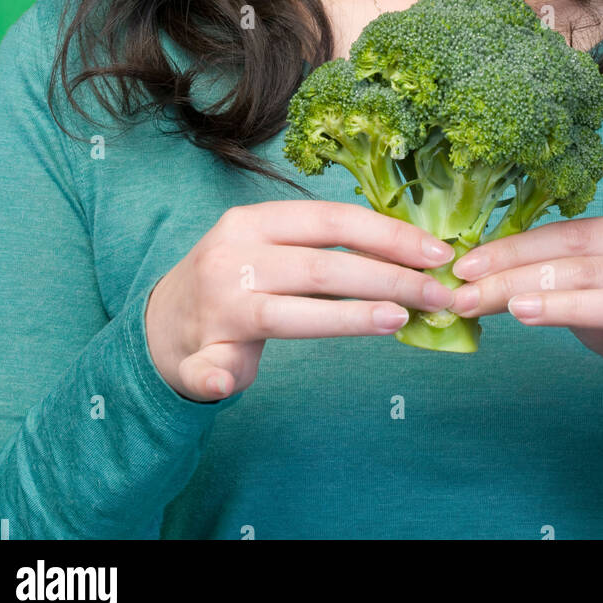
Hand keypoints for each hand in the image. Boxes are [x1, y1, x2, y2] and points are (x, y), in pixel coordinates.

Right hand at [145, 202, 455, 402]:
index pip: (334, 219)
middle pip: (325, 265)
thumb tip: (407, 257)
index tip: (437, 252)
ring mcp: (216, 302)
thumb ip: (325, 253)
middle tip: (439, 294)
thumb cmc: (238, 282)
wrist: (162, 324)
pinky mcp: (198, 350)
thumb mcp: (274, 251)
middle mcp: (234, 253)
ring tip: (402, 321)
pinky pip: (212, 365)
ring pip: (292, 311)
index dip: (389, 234)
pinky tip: (234, 384)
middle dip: (390, 278)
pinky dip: (223, 375)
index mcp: (255, 220)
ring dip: (351, 318)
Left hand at [450, 216, 602, 467]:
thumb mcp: (600, 290)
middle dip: (521, 278)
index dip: (517, 247)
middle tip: (470, 294)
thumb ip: (559, 273)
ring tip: (517, 311)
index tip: (468, 264)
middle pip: (590, 266)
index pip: (577, 235)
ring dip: (568, 305)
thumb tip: (483, 269)